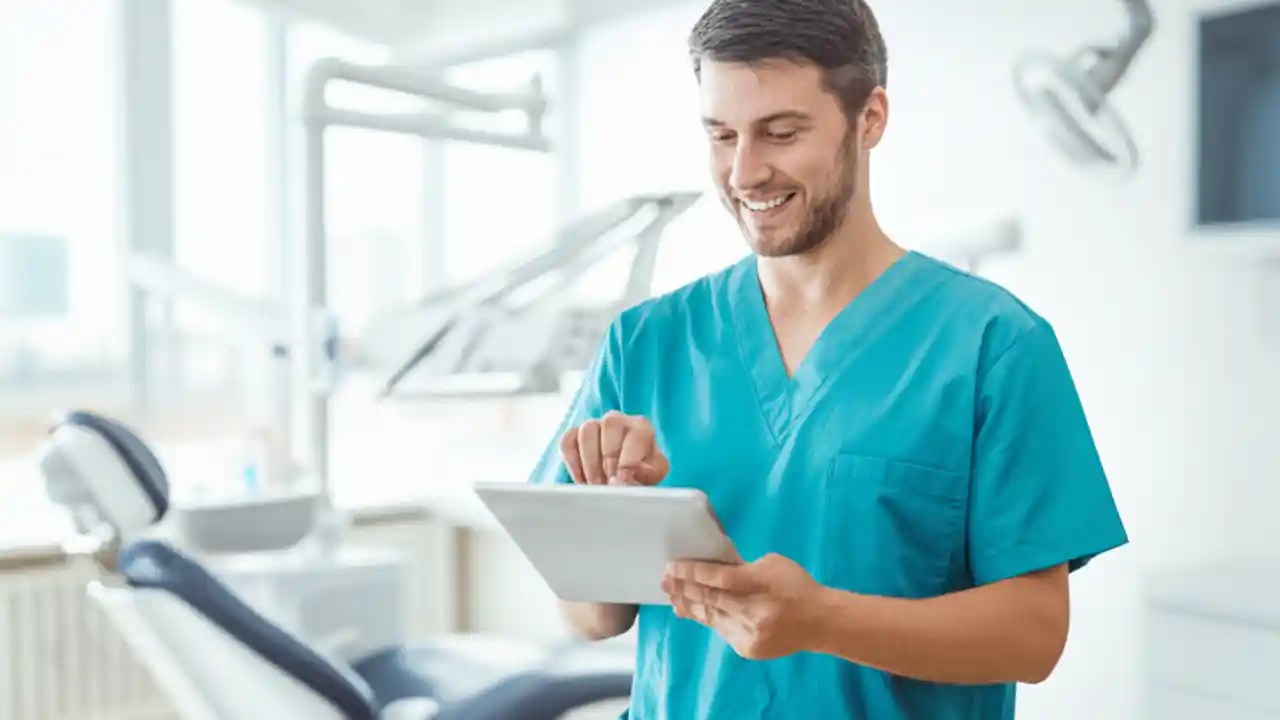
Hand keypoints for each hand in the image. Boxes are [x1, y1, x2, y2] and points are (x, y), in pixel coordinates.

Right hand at [560, 411, 669, 485]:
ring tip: (595, 485)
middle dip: (608, 460)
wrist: (624, 477)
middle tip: (607, 485)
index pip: (637, 434)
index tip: (620, 482)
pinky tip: (582, 480)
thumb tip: (621, 481)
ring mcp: (594, 425)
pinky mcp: (574, 435)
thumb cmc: (642, 472)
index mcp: (641, 427)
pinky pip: (567, 442)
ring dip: (590, 463)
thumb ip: (644, 475)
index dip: (628, 461)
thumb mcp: (652, 475)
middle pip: (610, 424)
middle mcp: (618, 420)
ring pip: (587, 431)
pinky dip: (572, 463)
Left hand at [663, 554, 823, 659]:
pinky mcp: (748, 648)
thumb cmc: (796, 585)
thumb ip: (742, 567)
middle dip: (684, 589)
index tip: (672, 567)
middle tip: (664, 580)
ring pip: (711, 617)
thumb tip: (713, 567)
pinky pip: (721, 630)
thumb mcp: (772, 564)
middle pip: (710, 599)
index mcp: (760, 583)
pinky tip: (691, 612)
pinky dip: (707, 619)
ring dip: (689, 606)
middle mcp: (753, 610)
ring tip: (673, 597)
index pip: (719, 578)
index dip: (692, 573)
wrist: (819, 622)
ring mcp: (750, 632)